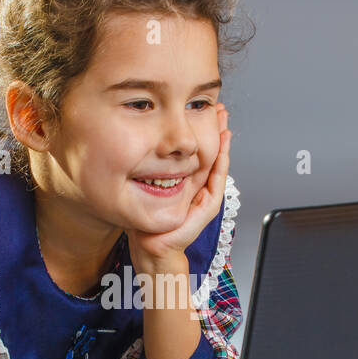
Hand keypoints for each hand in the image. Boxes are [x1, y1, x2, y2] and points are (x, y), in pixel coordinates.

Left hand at [126, 104, 231, 270]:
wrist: (151, 250)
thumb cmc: (146, 224)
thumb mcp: (143, 190)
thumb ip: (145, 172)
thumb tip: (133, 150)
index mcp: (184, 183)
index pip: (196, 153)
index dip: (200, 133)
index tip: (202, 111)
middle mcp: (197, 188)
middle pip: (210, 153)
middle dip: (215, 130)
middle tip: (220, 109)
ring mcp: (204, 197)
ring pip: (217, 163)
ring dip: (222, 141)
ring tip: (224, 122)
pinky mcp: (207, 206)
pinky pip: (217, 180)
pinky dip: (221, 162)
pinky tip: (222, 145)